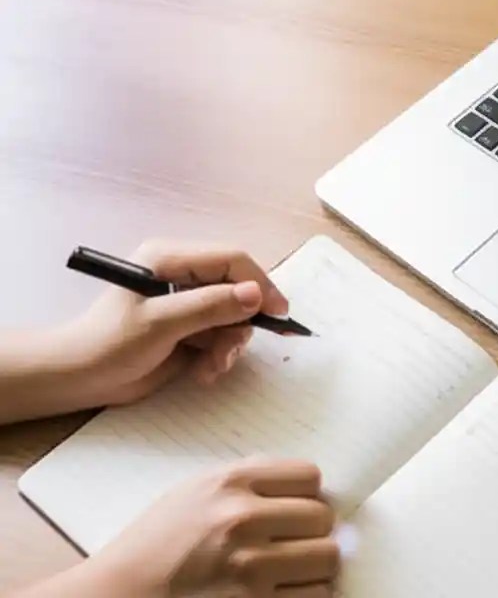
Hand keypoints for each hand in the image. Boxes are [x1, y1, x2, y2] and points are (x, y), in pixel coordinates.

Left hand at [70, 240, 289, 404]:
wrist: (79, 379)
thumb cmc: (110, 344)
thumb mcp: (161, 323)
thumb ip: (210, 306)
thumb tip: (256, 296)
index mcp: (171, 259)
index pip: (231, 261)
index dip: (260, 284)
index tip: (277, 314)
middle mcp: (183, 276)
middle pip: (238, 290)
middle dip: (240, 324)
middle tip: (231, 350)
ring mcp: (187, 304)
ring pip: (234, 318)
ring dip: (229, 345)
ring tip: (212, 366)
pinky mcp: (188, 329)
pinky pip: (222, 337)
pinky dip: (219, 356)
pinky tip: (202, 371)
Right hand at [84, 457, 338, 597]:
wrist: (117, 597)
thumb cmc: (155, 546)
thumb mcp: (193, 493)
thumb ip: (248, 481)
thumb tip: (309, 486)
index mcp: (229, 484)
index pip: (309, 477)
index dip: (305, 495)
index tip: (293, 509)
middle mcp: (241, 521)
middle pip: (323, 519)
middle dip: (311, 533)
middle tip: (289, 544)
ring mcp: (249, 569)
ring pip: (327, 561)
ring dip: (312, 568)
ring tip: (285, 571)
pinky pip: (316, 596)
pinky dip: (305, 595)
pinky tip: (278, 592)